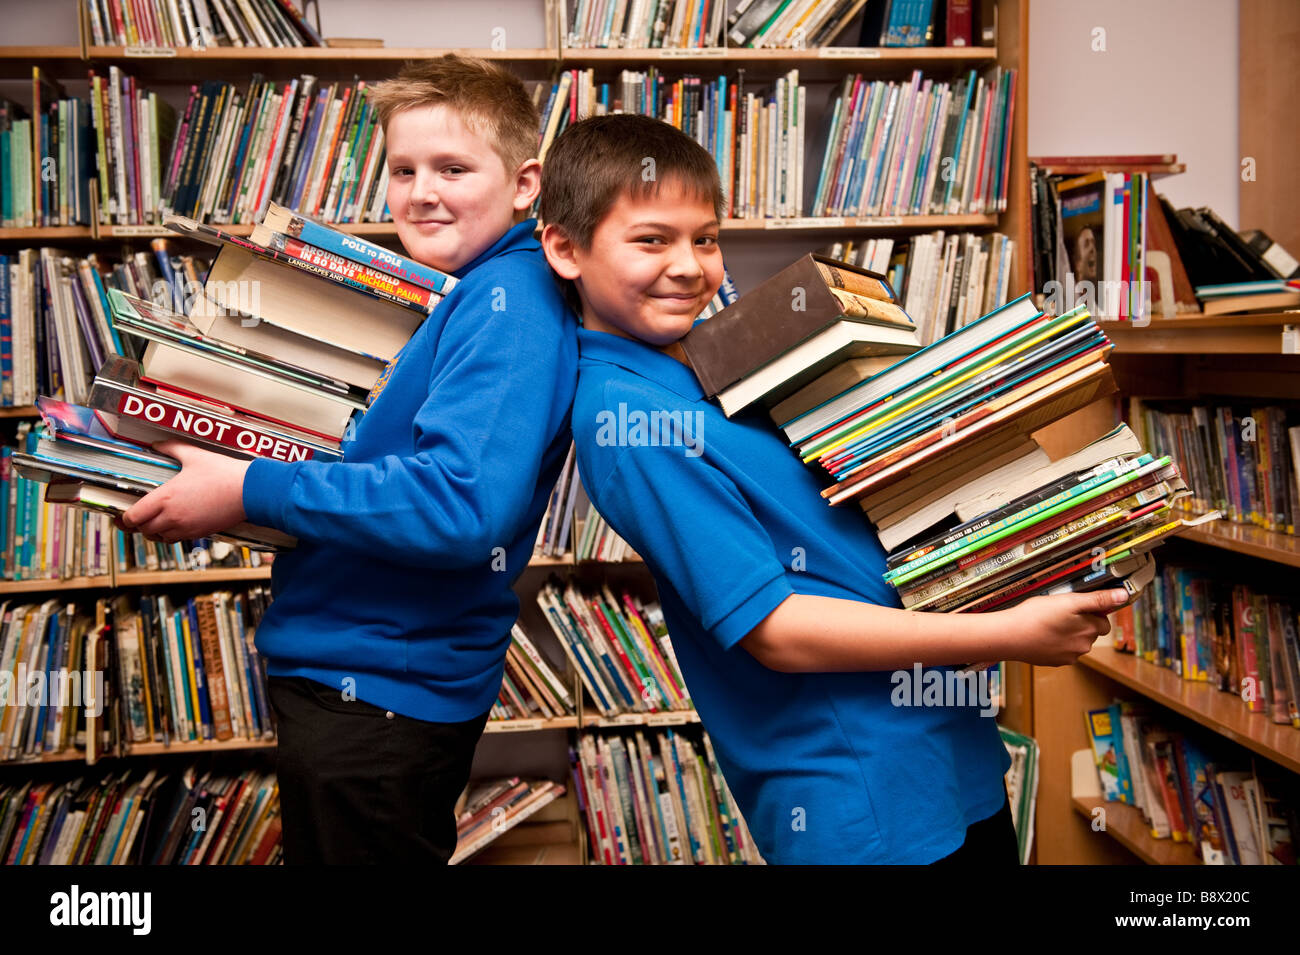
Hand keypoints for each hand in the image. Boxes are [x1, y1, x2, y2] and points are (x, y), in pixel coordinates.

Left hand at [119, 440, 251, 542]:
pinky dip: (169, 534)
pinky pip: (176, 540)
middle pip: (143, 529)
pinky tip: (172, 524)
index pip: (133, 516)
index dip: (124, 517)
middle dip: (136, 524)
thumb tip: (156, 444)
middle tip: (134, 518)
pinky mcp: (200, 533)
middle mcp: (172, 517)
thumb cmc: (224, 473)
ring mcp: (186, 527)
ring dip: (152, 531)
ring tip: (152, 522)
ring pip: (158, 537)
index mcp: (165, 498)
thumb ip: (171, 448)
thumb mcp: (194, 455)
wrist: (250, 491)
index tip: (122, 514)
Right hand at [996, 588, 1128, 666]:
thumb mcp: (1069, 601)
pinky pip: (1062, 650)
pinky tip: (1043, 634)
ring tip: (1048, 622)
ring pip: (1076, 641)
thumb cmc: (1036, 616)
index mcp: (1090, 630)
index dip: (1092, 611)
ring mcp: (1069, 656)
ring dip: (1068, 633)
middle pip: (1090, 632)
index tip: (1076, 605)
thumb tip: (1123, 596)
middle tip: (1060, 611)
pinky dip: (1056, 643)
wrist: (1009, 636)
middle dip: (1080, 623)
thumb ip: (1098, 599)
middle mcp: (1083, 646)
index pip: (1104, 620)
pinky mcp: (1055, 662)